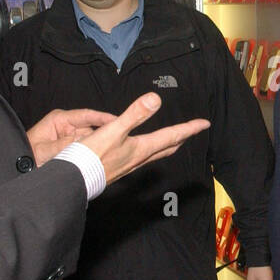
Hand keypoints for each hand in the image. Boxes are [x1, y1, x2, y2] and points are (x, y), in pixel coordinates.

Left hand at [26, 108, 113, 165]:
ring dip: (102, 144)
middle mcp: (68, 127)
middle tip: (121, 136)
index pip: (87, 115)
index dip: (103, 117)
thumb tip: (82, 143)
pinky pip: (89, 149)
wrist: (21, 168)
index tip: (117, 120)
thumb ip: (62, 146)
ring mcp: (73, 138)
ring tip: (115, 149)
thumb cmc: (27, 155)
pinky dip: (96, 153)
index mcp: (60, 119)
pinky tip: (105, 158)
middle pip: (93, 127)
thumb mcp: (43, 150)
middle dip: (106, 132)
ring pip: (93, 139)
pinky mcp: (75, 149)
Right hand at [78, 92, 209, 183]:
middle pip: (167, 148)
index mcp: (142, 148)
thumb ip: (134, 114)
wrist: (74, 180)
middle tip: (193, 131)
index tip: (205, 124)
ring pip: (155, 154)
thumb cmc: (92, 155)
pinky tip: (142, 150)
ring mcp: (129, 166)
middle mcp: (139, 158)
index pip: (172, 136)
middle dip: (181, 138)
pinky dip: (150, 151)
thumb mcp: (113, 130)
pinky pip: (142, 158)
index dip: (189, 129)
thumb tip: (156, 99)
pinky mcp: (118, 169)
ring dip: (167, 145)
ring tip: (173, 140)